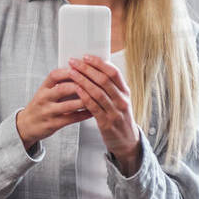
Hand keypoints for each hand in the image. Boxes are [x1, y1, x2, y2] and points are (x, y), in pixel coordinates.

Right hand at [15, 69, 91, 148]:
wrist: (27, 125)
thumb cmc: (40, 106)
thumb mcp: (45, 92)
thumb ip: (59, 84)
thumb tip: (80, 72)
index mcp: (43, 88)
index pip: (55, 75)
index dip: (69, 71)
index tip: (83, 68)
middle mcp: (44, 98)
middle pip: (63, 89)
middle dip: (81, 85)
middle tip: (95, 83)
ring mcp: (48, 112)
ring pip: (69, 105)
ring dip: (85, 101)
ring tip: (97, 98)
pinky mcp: (53, 124)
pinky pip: (71, 119)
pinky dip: (83, 115)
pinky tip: (92, 112)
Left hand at [67, 56, 140, 173]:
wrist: (127, 141)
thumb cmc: (119, 117)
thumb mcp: (120, 100)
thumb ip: (111, 87)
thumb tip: (96, 68)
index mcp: (125, 92)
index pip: (114, 72)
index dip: (99, 63)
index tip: (86, 57)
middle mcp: (122, 100)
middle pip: (104, 80)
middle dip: (87, 69)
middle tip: (74, 62)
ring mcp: (115, 112)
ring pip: (98, 92)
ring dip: (83, 80)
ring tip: (71, 73)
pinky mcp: (106, 123)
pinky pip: (94, 107)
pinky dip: (84, 97)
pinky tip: (76, 89)